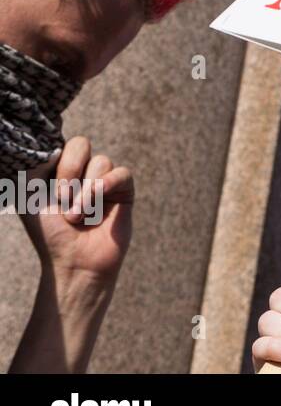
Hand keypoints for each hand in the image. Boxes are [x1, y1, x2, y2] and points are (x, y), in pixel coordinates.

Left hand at [20, 135, 133, 285]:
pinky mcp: (125, 191)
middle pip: (81, 144)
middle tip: (62, 200)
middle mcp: (83, 172)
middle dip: (69, 171)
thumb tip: (47, 145)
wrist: (73, 262)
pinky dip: (107, 185)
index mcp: (59, 170)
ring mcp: (105, 180)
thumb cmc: (49, 234)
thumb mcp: (29, 198)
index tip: (46, 187)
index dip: (55, 162)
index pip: (61, 143)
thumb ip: (33, 167)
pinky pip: (121, 173)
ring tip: (77, 216)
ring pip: (101, 162)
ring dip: (85, 192)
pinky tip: (95, 207)